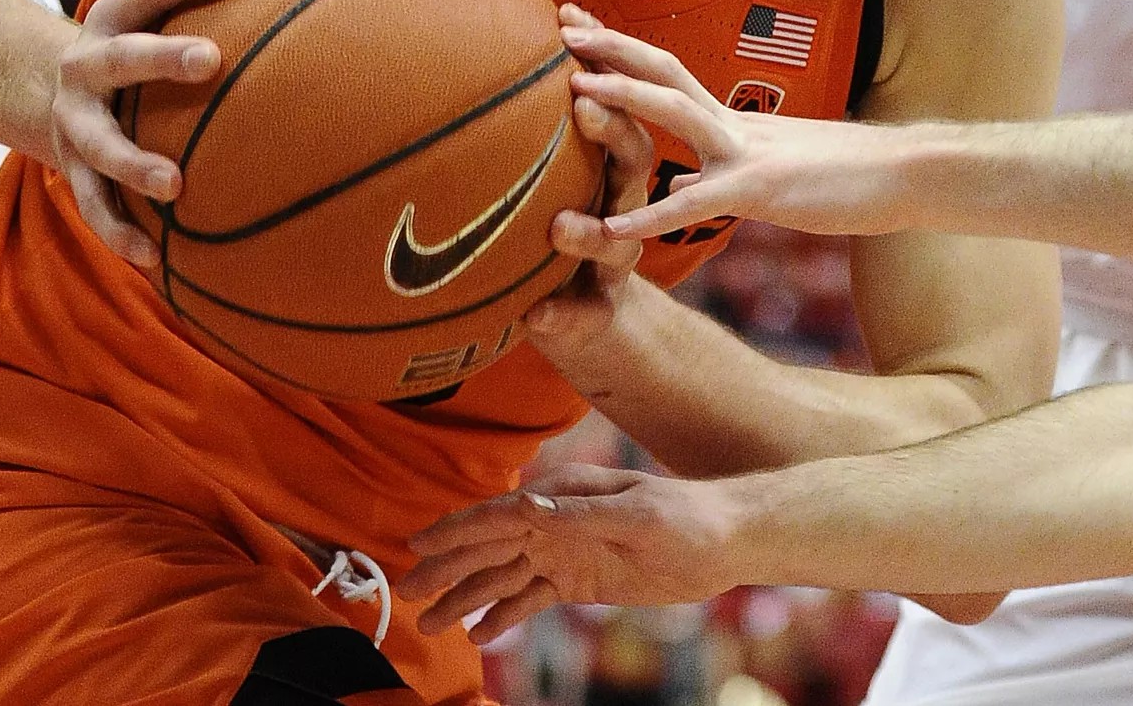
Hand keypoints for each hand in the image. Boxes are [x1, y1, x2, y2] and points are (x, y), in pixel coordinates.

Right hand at [51, 0, 263, 269]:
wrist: (63, 94)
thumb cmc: (143, 37)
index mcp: (116, 15)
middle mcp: (86, 64)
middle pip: (119, 58)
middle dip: (159, 58)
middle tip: (210, 61)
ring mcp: (74, 120)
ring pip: (96, 143)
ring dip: (131, 163)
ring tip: (175, 185)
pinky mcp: (71, 170)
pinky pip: (93, 205)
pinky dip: (119, 232)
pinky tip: (155, 259)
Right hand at [398, 465, 741, 642]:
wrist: (724, 540)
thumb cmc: (685, 515)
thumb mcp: (636, 512)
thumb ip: (579, 513)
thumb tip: (525, 509)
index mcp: (562, 498)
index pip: (498, 515)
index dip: (456, 531)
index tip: (418, 544)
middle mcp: (554, 523)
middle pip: (488, 547)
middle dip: (447, 568)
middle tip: (408, 591)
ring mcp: (564, 552)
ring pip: (502, 576)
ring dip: (467, 596)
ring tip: (432, 621)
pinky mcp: (579, 579)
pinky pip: (531, 598)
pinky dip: (503, 614)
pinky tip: (479, 632)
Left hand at [518, 7, 657, 365]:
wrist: (582, 316)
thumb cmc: (545, 224)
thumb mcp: (537, 175)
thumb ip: (516, 131)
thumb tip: (457, 50)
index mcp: (606, 164)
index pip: (616, 103)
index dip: (602, 65)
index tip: (571, 26)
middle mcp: (620, 204)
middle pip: (635, 158)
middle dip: (612, 131)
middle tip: (582, 105)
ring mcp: (614, 261)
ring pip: (619, 243)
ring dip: (591, 233)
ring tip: (559, 228)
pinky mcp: (596, 313)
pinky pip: (584, 316)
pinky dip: (562, 315)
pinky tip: (537, 316)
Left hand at [562, 20, 917, 239]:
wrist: (907, 174)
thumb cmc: (846, 177)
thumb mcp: (773, 168)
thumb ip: (723, 171)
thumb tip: (682, 181)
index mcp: (732, 119)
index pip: (665, 70)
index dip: (619, 46)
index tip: (577, 22)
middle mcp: (732, 124)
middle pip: (661, 70)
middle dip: (609, 46)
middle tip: (560, 24)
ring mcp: (746, 153)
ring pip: (675, 113)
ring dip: (623, 98)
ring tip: (571, 90)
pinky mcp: (761, 191)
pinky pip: (696, 202)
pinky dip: (651, 215)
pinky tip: (611, 228)